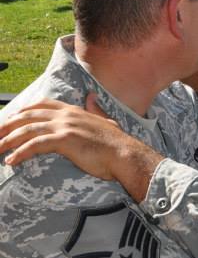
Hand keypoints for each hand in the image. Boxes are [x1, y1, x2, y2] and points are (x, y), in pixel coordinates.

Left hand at [0, 95, 162, 199]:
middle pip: (28, 116)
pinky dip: (20, 152)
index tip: (10, 119)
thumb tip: (91, 96)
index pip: (41, 104)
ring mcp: (64, 126)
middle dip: (8, 125)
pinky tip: (11, 161)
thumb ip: (95, 108)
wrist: (125, 154)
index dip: (23, 111)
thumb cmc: (116, 143)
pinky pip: (35, 145)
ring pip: (27, 130)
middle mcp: (66, 115)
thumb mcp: (105, 121)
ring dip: (8, 140)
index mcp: (73, 110)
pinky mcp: (64, 140)